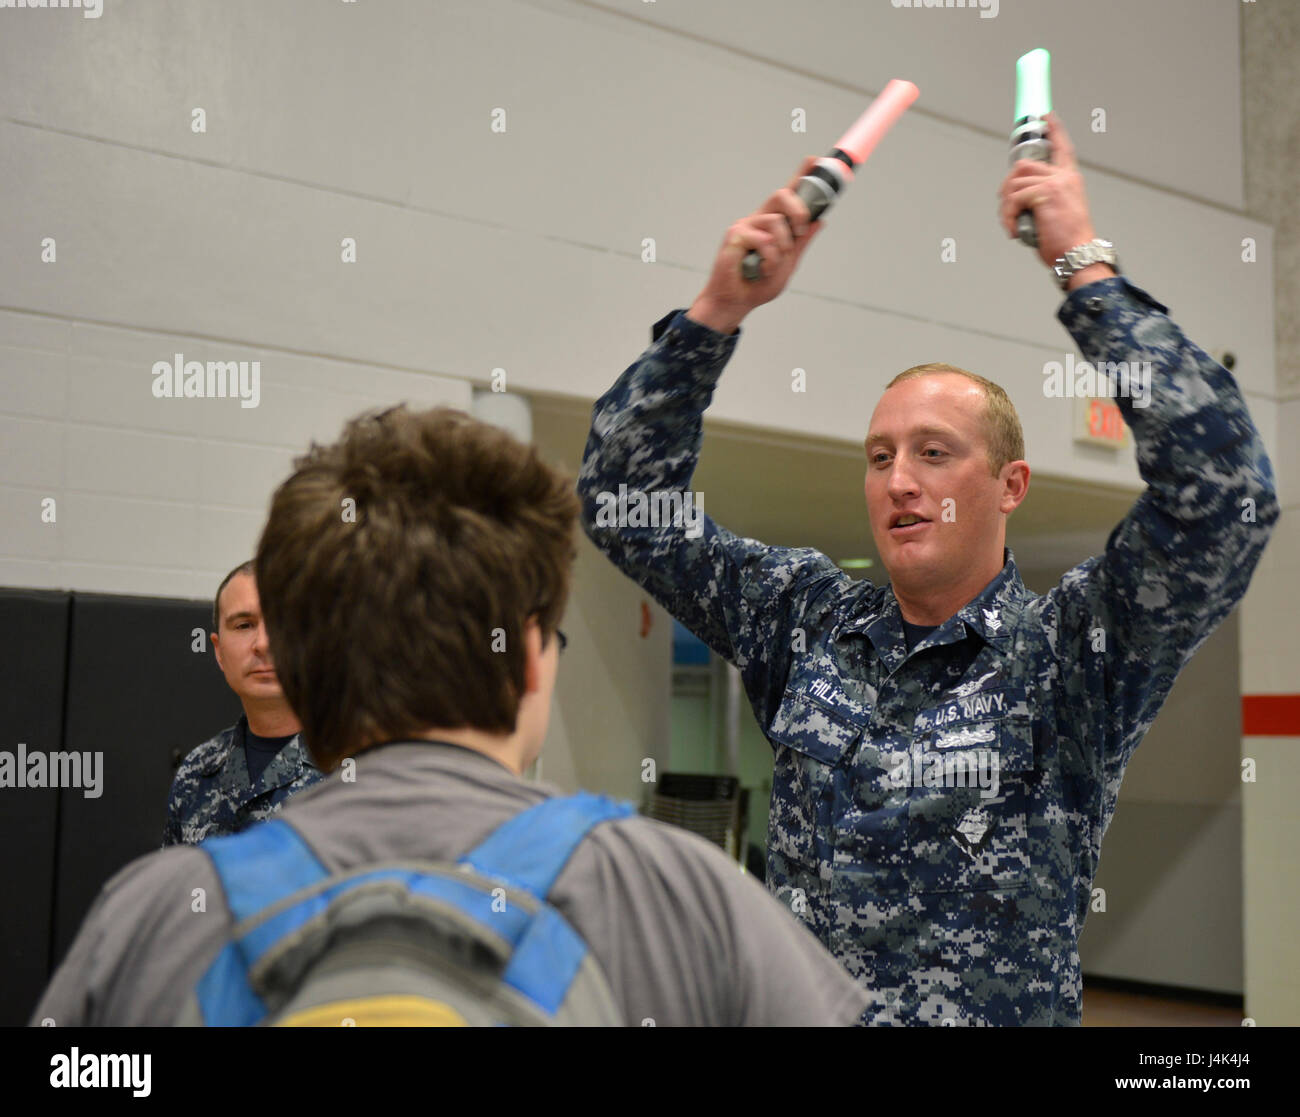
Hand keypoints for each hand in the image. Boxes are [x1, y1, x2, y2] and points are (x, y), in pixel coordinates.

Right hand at [688, 156, 824, 334]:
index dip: (801, 175)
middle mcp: (759, 220)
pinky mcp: (735, 235)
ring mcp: (746, 226)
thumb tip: (820, 221)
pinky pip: (763, 239)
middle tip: (800, 231)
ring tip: (770, 265)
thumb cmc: (757, 285)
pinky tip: (760, 268)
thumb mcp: (788, 264)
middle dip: (799, 211)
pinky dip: (768, 258)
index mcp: (773, 224)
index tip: (815, 159)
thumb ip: (801, 243)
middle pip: (782, 195)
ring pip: (776, 222)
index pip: (789, 194)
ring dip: (782, 248)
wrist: (736, 302)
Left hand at [999, 113, 1097, 270]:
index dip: (1054, 129)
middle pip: (1023, 166)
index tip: (1046, 115)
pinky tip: (1013, 231)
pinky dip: (1007, 217)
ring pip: (1014, 184)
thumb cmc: (1067, 241)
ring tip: (1011, 225)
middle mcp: (1064, 176)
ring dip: (1005, 208)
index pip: (1062, 147)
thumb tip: (1019, 197)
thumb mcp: (1059, 212)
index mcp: (1070, 179)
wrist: (1077, 254)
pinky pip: (1013, 199)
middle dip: (1007, 186)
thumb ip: (1045, 197)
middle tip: (1006, 208)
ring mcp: (1055, 183)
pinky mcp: (1044, 194)